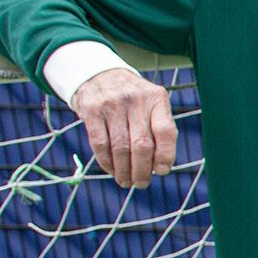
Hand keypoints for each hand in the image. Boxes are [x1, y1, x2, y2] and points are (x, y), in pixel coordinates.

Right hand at [69, 67, 176, 189]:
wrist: (99, 74)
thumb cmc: (133, 99)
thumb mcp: (152, 103)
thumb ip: (159, 129)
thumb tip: (161, 167)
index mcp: (156, 99)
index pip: (166, 131)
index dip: (165, 156)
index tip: (162, 171)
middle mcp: (135, 100)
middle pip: (142, 145)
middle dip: (142, 170)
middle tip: (141, 183)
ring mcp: (111, 105)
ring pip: (120, 148)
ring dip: (124, 171)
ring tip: (126, 181)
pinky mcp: (91, 111)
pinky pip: (100, 144)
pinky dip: (106, 162)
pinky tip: (112, 170)